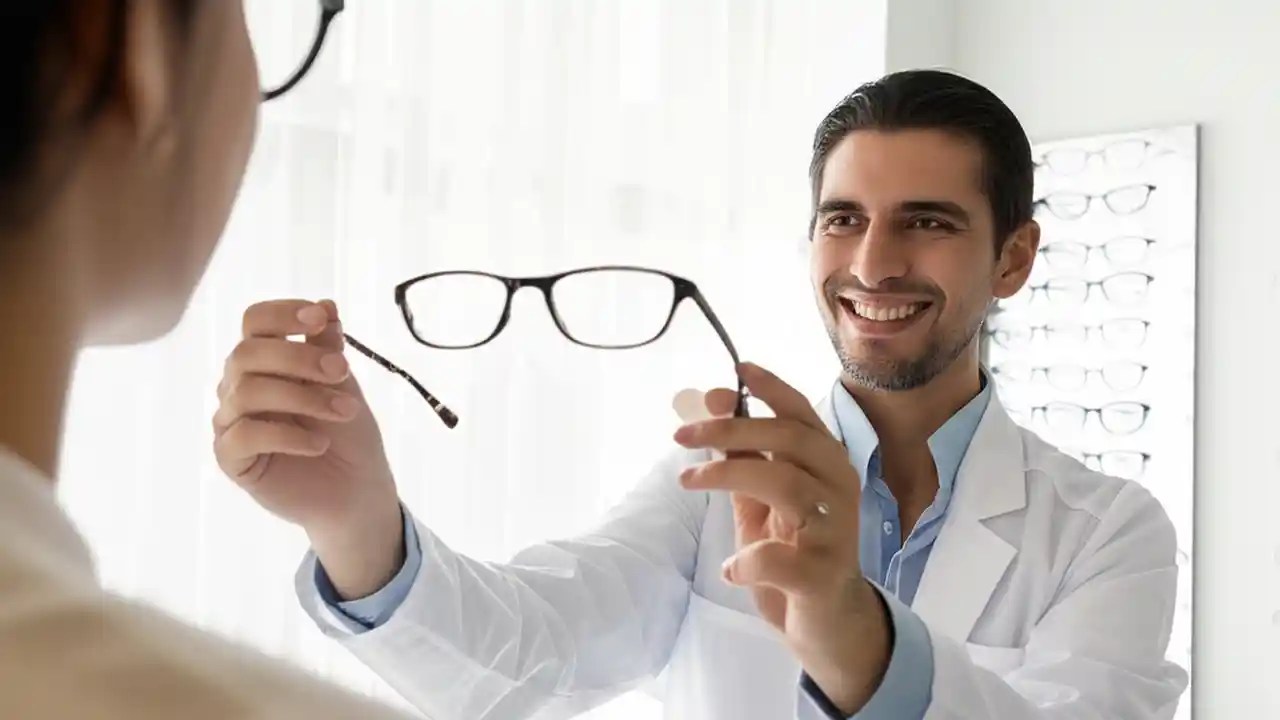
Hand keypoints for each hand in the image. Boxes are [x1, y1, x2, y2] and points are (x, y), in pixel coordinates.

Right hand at [213, 299, 403, 599]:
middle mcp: (238, 386)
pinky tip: (319, 444)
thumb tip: (326, 305)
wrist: (356, 491)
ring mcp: (231, 422)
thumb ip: (327, 348)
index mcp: (264, 361)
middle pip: (247, 354)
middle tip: (343, 372)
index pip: (254, 322)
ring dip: (303, 397)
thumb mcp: (342, 384)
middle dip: (299, 358)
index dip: (283, 314)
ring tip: (345, 411)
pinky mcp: (231, 459)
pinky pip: (243, 435)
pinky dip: (287, 435)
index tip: (320, 319)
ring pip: (246, 392)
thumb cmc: (347, 434)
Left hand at [673, 363, 890, 713]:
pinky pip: (779, 557)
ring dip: (727, 475)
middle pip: (790, 440)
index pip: (802, 415)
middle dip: (731, 429)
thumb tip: (715, 403)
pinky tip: (731, 568)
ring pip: (786, 483)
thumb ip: (743, 457)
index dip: (771, 388)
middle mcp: (838, 488)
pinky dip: (748, 559)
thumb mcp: (762, 500)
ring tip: (687, 481)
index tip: (736, 370)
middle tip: (681, 433)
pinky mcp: (823, 575)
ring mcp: (835, 530)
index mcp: (825, 464)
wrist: (827, 623)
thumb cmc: (794, 552)